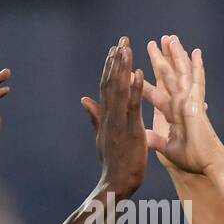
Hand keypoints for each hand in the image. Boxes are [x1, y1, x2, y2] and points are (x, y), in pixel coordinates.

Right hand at [80, 36, 147, 197]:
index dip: (110, 67)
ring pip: (119, 89)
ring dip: (123, 68)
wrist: (115, 184)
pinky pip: (132, 106)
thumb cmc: (112, 164)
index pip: (107, 86)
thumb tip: (84, 99)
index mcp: (106, 117)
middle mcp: (110, 115)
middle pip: (111, 82)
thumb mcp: (102, 137)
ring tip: (126, 48)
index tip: (115, 49)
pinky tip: (139, 73)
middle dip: (116, 60)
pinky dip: (134, 88)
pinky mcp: (130, 130)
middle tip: (122, 40)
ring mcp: (119, 122)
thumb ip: (95, 116)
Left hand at [144, 34, 221, 174]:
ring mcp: (190, 102)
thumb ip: (156, 140)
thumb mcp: (167, 149)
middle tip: (154, 42)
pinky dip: (196, 67)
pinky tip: (196, 52)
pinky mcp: (198, 104)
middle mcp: (181, 104)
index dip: (144, 82)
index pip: (155, 93)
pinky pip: (197, 81)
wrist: (208, 164)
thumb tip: (143, 136)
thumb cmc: (192, 159)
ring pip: (182, 73)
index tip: (133, 71)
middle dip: (161, 59)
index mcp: (172, 113)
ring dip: (176, 55)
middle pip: (169, 76)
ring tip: (170, 38)